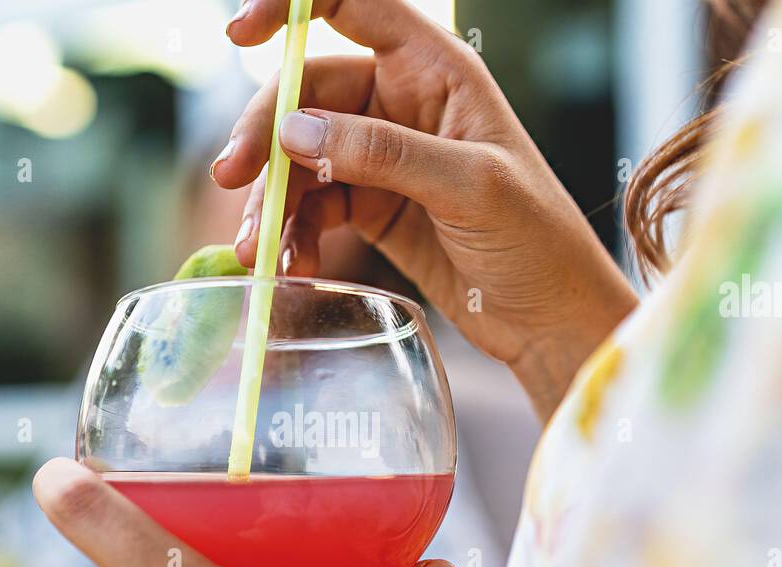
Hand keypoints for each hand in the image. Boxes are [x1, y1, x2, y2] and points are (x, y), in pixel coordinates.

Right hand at [213, 0, 638, 417]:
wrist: (551, 320)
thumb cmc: (538, 242)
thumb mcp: (469, 189)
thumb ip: (384, 153)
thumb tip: (296, 131)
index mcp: (436, 70)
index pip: (353, 6)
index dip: (290, 7)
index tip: (240, 37)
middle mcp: (403, 102)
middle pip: (307, 94)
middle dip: (266, 137)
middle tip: (231, 180)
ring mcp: (383, 156)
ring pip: (301, 158)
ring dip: (273, 202)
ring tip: (259, 253)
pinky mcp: (372, 208)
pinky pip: (313, 208)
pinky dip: (295, 235)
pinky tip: (293, 267)